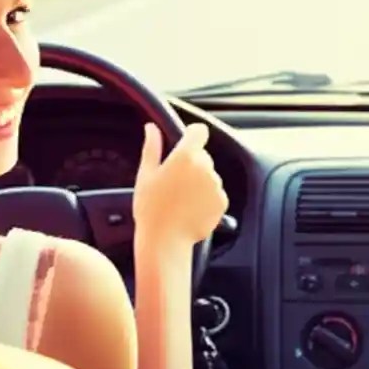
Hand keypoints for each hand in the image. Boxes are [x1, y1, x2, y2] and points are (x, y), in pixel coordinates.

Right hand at [133, 123, 228, 248]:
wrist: (165, 240)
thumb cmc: (150, 208)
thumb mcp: (146, 175)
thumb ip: (152, 148)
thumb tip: (151, 128)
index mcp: (186, 157)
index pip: (199, 131)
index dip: (193, 135)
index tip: (186, 142)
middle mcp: (205, 168)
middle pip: (203, 156)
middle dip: (192, 163)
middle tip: (174, 182)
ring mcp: (216, 185)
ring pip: (210, 175)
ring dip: (200, 182)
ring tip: (181, 199)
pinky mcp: (222, 201)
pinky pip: (215, 193)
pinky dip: (206, 198)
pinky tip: (190, 208)